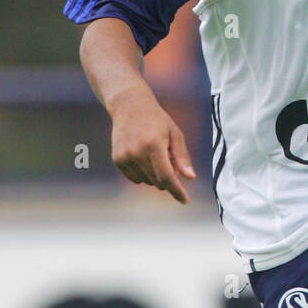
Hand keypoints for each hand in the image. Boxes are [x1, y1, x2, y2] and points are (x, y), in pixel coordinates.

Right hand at [110, 87, 196, 203]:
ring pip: (146, 182)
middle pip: (157, 181)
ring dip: (155, 175)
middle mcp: (137, 152)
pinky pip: (135, 178)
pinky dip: (143, 173)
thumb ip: (182, 157)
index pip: (166, 176)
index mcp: (154, 145)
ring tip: (154, 153)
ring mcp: (125, 156)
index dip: (176, 191)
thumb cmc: (157, 120)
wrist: (129, 106)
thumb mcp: (175, 134)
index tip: (184, 200)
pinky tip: (143, 156)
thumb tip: (190, 178)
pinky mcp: (117, 160)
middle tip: (169, 159)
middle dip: (167, 178)